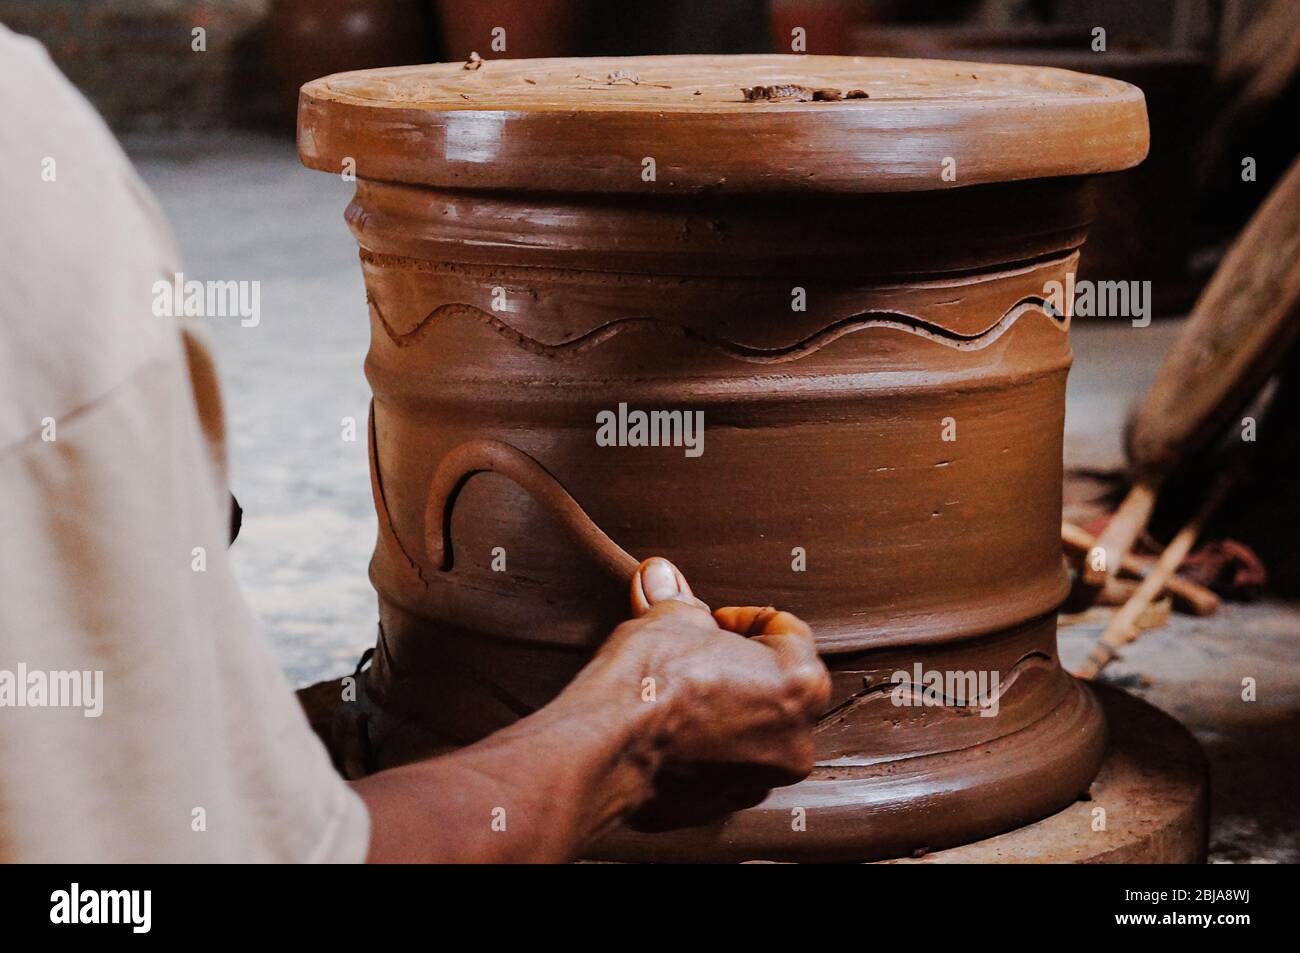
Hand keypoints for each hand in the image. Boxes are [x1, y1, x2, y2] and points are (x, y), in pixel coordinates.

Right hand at [586, 557, 830, 831]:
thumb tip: (663, 579)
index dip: (745, 617)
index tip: (714, 620)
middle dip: (738, 665)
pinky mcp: (722, 807)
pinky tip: (670, 730)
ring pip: (750, 729)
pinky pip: (723, 765)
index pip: (787, 631)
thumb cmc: (648, 684)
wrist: (604, 750)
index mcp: (799, 684)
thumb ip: (680, 599)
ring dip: (724, 709)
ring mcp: (759, 780)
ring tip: (680, 694)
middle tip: (697, 653)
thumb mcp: (669, 619)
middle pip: (775, 685)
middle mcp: (794, 739)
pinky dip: (705, 747)